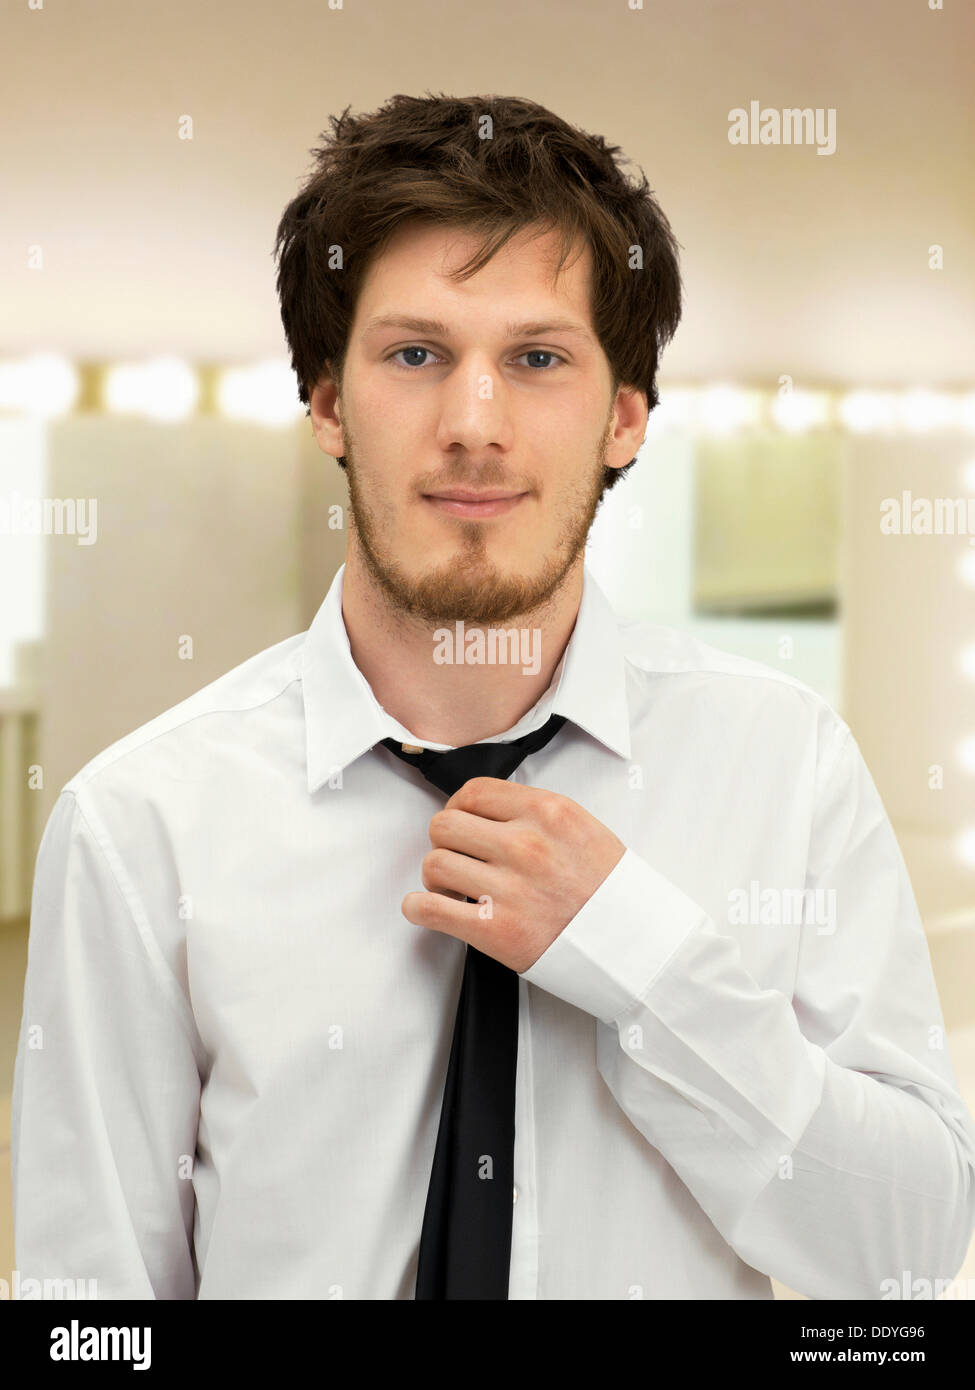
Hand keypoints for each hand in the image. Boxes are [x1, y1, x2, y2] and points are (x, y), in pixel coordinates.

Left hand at [400, 777, 626, 972]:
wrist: (639, 945)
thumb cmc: (613, 893)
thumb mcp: (583, 830)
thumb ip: (536, 814)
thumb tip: (487, 811)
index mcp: (547, 813)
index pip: (474, 792)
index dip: (459, 807)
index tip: (462, 822)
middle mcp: (525, 844)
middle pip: (445, 824)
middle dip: (445, 841)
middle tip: (458, 858)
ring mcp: (508, 887)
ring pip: (434, 863)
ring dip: (435, 878)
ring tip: (453, 889)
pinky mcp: (494, 930)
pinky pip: (427, 909)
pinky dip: (419, 908)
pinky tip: (429, 908)